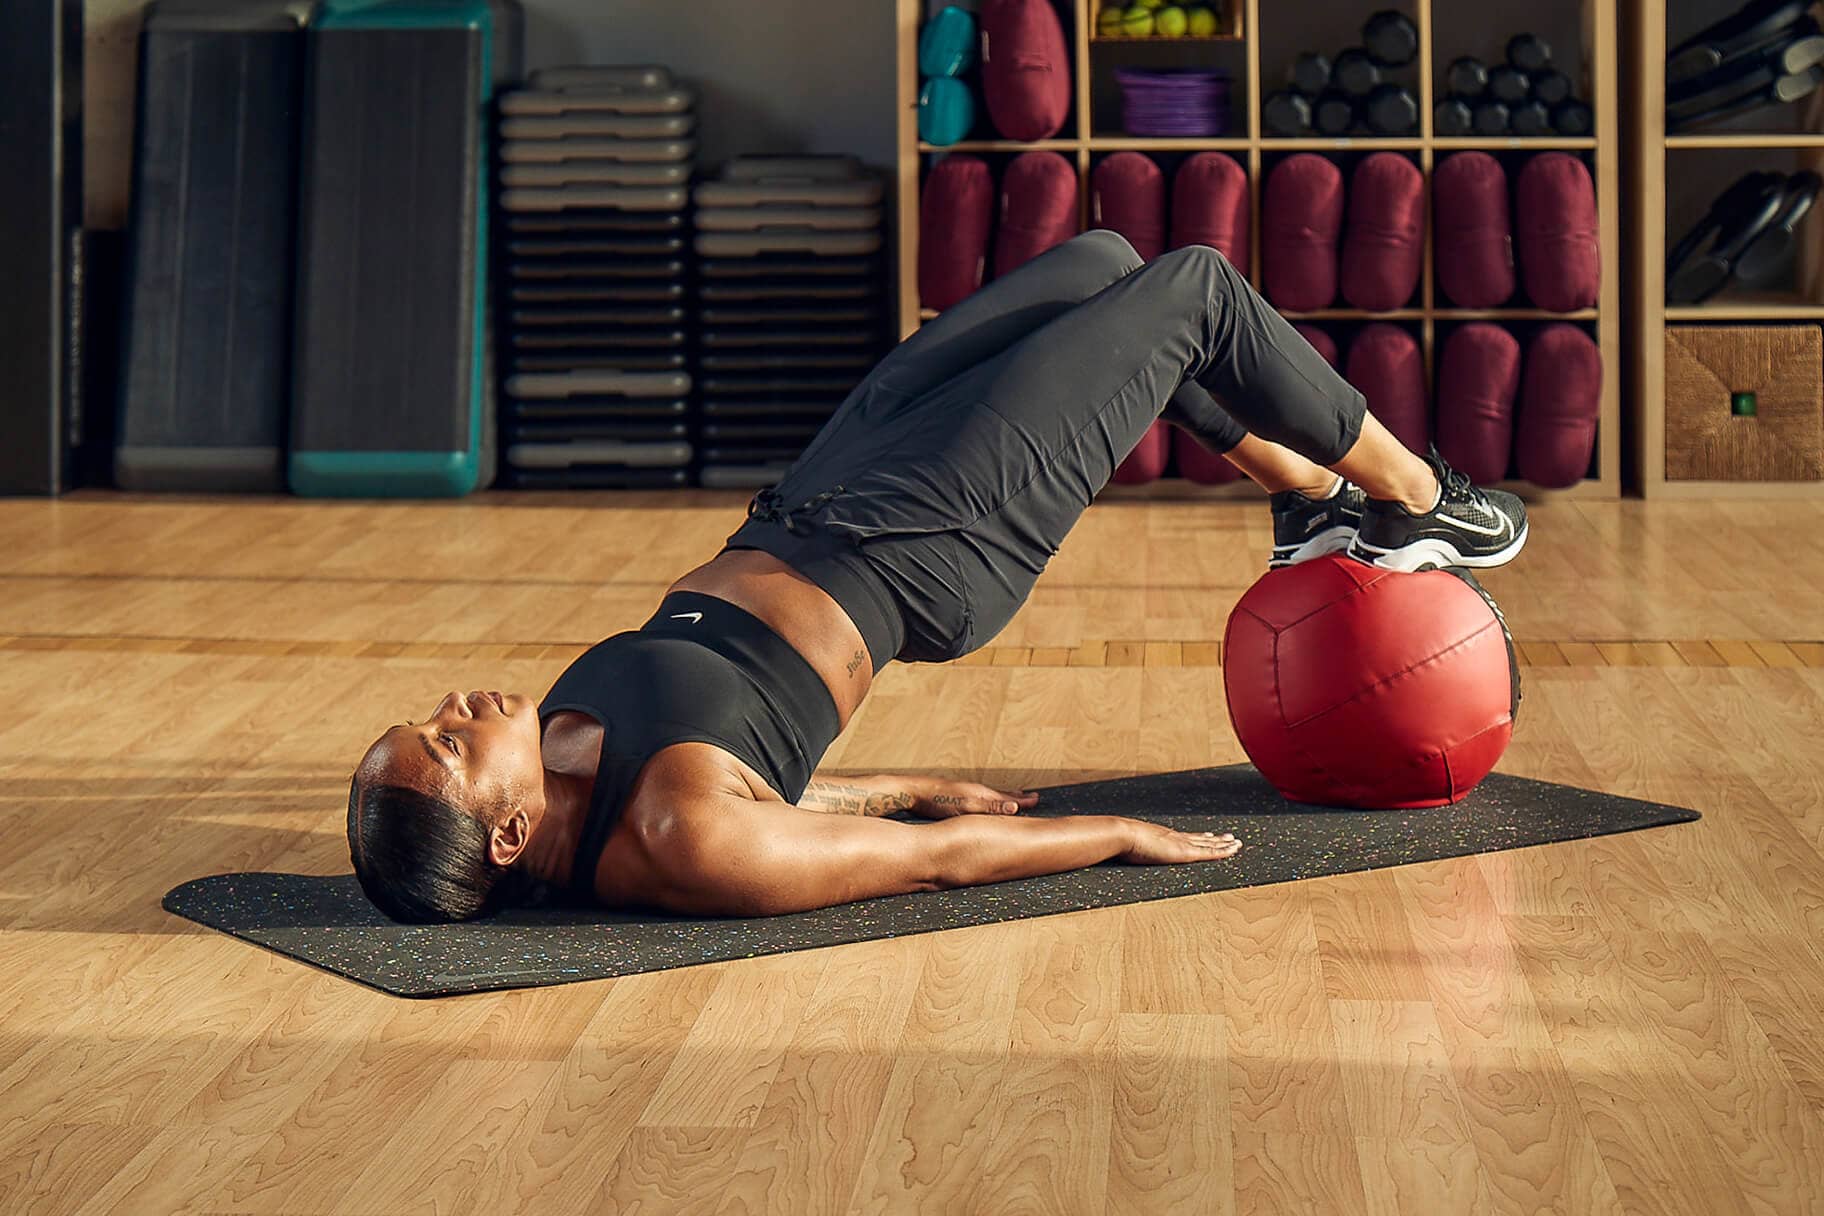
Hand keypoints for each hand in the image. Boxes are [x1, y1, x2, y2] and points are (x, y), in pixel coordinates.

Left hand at [907, 777, 1040, 819]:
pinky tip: (982, 805)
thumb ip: (990, 807)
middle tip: (1031, 798)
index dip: (1022, 801)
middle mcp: (974, 791)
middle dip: (1016, 798)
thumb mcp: (966, 806)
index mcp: (980, 794)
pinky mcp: (953, 797)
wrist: (912, 792)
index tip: (1037, 800)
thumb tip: (1015, 807)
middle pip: (1001, 795)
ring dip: (1003, 799)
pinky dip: (988, 802)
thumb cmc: (937, 800)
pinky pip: (978, 799)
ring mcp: (964, 793)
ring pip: (989, 797)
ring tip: (1012, 799)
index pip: (1007, 798)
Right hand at [1116, 819, 1240, 864]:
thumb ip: (1125, 849)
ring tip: (1237, 843)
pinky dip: (1223, 851)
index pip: (1185, 837)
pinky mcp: (1185, 852)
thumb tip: (1112, 849)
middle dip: (1216, 839)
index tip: (1209, 835)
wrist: (1122, 834)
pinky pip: (1210, 852)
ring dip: (1225, 844)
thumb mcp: (1126, 846)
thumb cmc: (1119, 841)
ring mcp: (1181, 843)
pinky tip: (1233, 850)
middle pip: (1201, 839)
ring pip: (1210, 845)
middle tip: (1230, 838)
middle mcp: (1175, 837)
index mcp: (1162, 836)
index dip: (1199, 837)